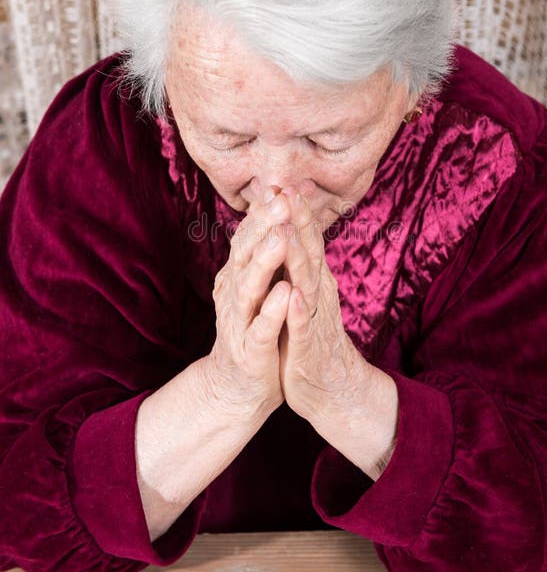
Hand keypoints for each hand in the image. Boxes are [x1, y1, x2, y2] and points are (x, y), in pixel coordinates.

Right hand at [205, 186, 292, 416]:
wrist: (237, 386)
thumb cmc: (254, 329)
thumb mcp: (256, 285)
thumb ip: (261, 247)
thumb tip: (271, 202)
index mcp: (239, 275)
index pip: (249, 236)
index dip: (263, 212)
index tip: (280, 185)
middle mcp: (234, 292)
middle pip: (247, 253)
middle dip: (264, 227)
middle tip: (280, 200)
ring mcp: (240, 321)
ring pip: (251, 286)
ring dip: (265, 261)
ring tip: (281, 238)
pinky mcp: (250, 349)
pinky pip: (261, 327)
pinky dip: (273, 310)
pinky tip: (287, 293)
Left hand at [276, 185, 371, 423]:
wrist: (329, 387)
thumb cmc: (309, 338)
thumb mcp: (304, 294)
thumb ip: (300, 262)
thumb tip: (291, 226)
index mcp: (313, 279)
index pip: (305, 239)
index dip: (294, 211)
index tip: (281, 182)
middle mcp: (317, 292)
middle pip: (310, 252)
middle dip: (299, 222)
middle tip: (288, 192)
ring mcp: (314, 318)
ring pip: (307, 284)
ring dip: (298, 259)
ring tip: (288, 234)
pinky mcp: (308, 346)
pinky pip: (302, 326)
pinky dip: (298, 310)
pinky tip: (292, 295)